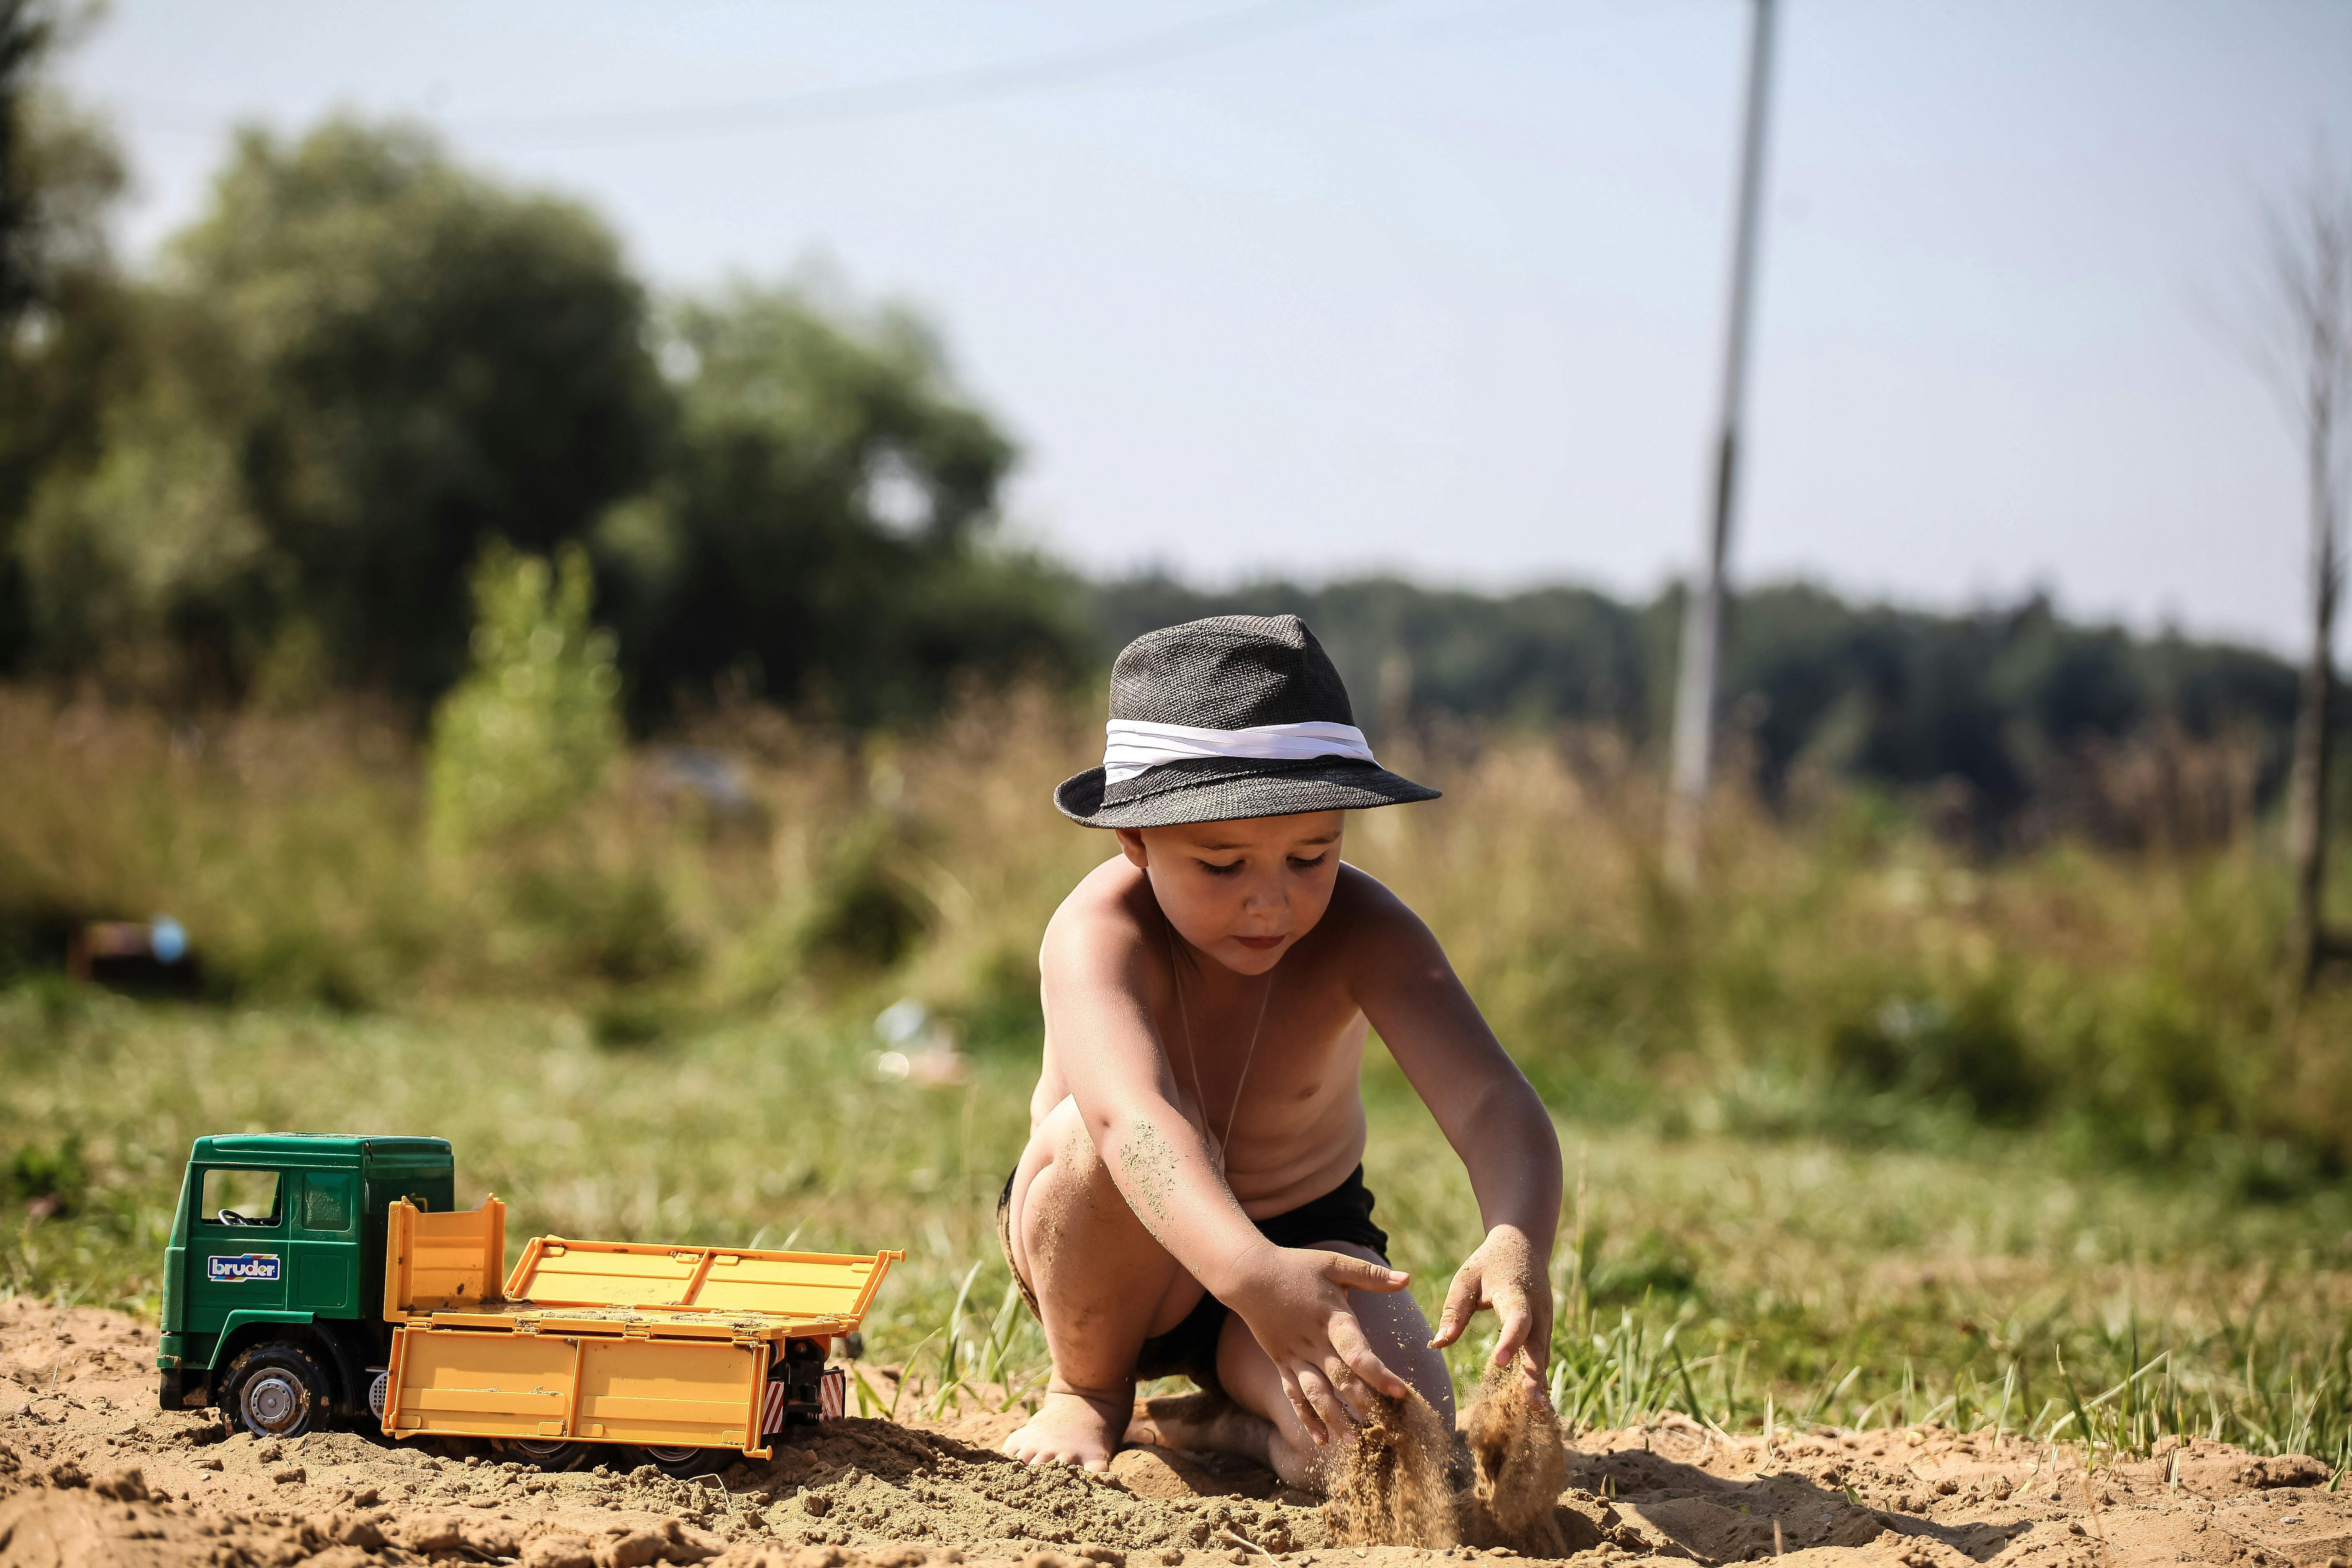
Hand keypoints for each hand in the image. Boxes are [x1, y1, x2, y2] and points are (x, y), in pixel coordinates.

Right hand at [1223, 1241, 1412, 1444]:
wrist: (1248, 1275)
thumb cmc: (1296, 1267)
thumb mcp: (1334, 1264)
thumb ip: (1371, 1275)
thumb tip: (1407, 1279)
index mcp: (1332, 1318)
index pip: (1357, 1352)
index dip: (1379, 1374)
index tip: (1401, 1392)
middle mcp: (1313, 1342)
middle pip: (1339, 1378)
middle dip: (1362, 1403)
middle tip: (1383, 1425)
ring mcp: (1295, 1355)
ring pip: (1316, 1393)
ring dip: (1334, 1419)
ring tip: (1353, 1442)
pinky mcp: (1281, 1362)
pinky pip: (1293, 1395)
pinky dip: (1305, 1418)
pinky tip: (1320, 1440)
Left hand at [1428, 1224, 1551, 1387]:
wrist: (1523, 1244)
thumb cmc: (1488, 1262)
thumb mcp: (1466, 1278)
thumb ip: (1454, 1311)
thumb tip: (1438, 1345)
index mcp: (1516, 1293)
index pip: (1517, 1319)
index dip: (1510, 1340)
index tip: (1499, 1361)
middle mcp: (1538, 1309)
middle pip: (1538, 1344)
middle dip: (1535, 1373)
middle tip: (1531, 1402)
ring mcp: (1546, 1320)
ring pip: (1544, 1353)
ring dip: (1540, 1380)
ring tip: (1536, 1409)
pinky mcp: (1545, 1329)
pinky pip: (1543, 1354)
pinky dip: (1539, 1374)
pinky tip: (1534, 1399)